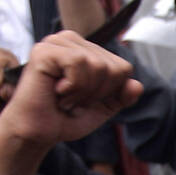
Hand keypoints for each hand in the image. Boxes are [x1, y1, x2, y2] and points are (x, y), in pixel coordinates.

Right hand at [0, 32, 141, 147]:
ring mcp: (57, 42)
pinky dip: (73, 86)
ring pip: (98, 65)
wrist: (38, 133)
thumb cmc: (65, 118)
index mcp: (87, 50)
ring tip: (64, 96)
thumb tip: (137, 85)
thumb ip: (122, 96)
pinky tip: (56, 90)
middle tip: (73, 99)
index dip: (110, 92)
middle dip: (98, 93)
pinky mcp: (45, 50)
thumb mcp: (103, 108)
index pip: (123, 68)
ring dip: (84, 92)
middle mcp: (72, 41)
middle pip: (115, 67)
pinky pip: (79, 63)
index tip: (86, 99)